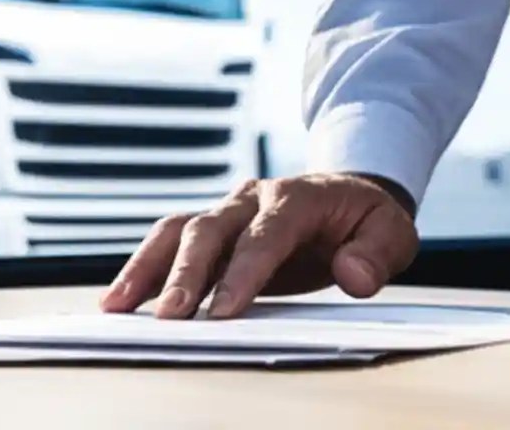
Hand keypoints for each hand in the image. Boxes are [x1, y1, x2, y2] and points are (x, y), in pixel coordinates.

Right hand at [98, 173, 418, 318]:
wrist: (347, 193)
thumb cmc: (365, 218)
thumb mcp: (392, 232)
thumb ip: (376, 253)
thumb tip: (354, 276)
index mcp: (296, 195)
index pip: (266, 233)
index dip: (245, 270)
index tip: (225, 310)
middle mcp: (251, 197)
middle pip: (209, 229)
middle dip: (187, 274)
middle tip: (171, 317)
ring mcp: (225, 210)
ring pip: (176, 230)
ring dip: (146, 268)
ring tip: (117, 306)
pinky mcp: (210, 228)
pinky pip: (169, 243)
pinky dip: (143, 269)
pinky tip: (121, 300)